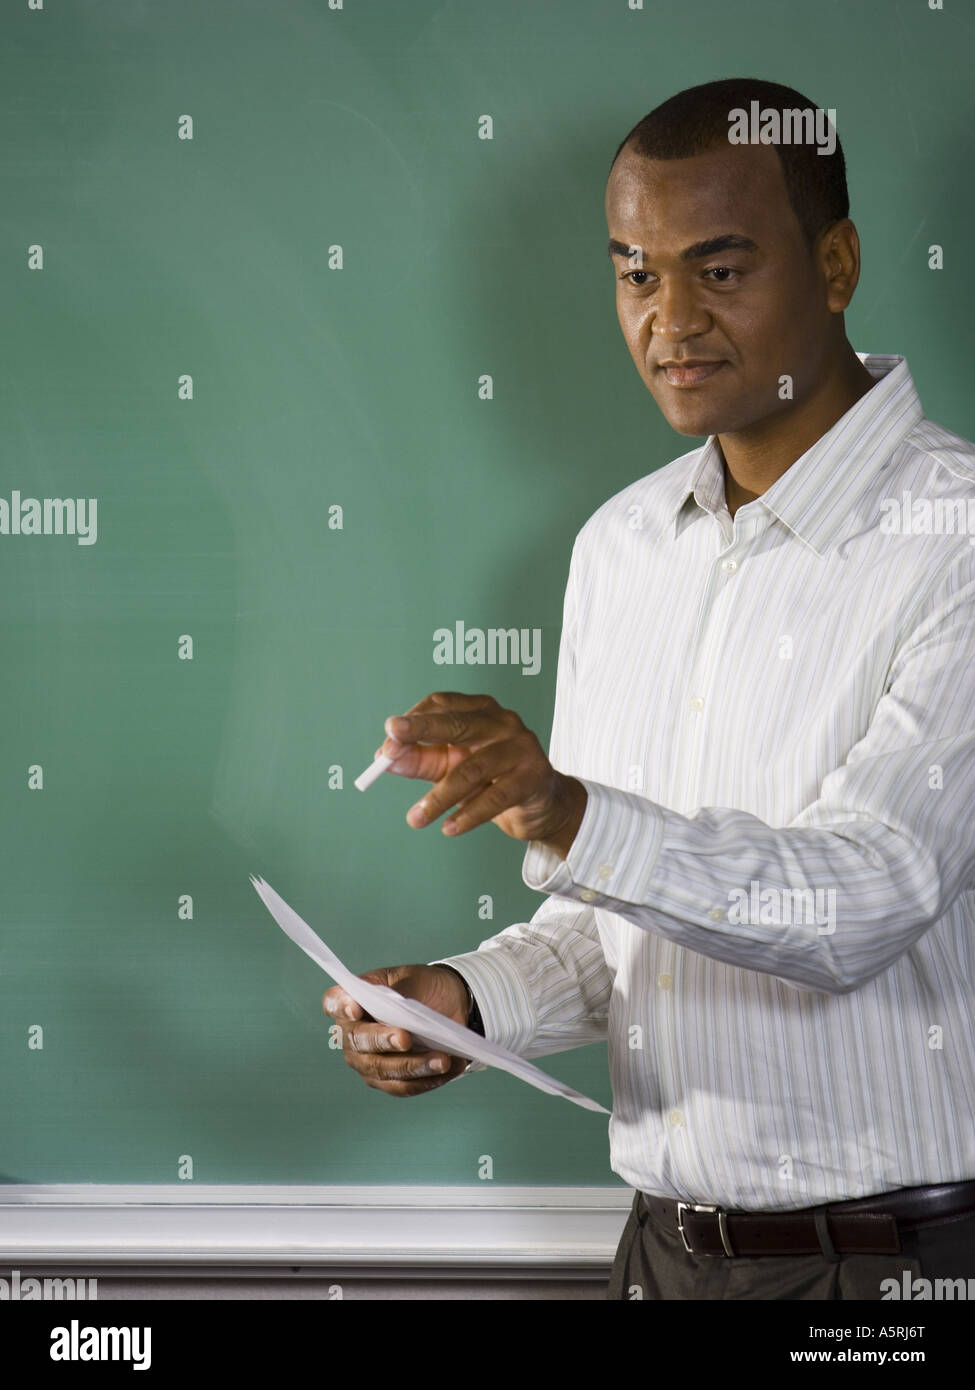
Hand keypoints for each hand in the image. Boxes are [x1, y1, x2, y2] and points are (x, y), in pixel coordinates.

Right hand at [322, 964, 471, 1097]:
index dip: (341, 1006)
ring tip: (442, 1060)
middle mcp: (351, 1035)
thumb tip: (397, 1003)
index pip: (334, 1002)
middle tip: (405, 1038)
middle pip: (358, 1042)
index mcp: (351, 1000)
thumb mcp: (412, 978)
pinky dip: (428, 1079)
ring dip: (414, 1066)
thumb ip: (399, 990)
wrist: (446, 1005)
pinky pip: (404, 1087)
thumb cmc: (421, 988)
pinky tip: (450, 1068)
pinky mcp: (388, 1081)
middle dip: (383, 1041)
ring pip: (383, 1070)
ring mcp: (367, 1062)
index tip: (356, 1008)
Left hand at [374, 691, 587, 856]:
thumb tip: (384, 758)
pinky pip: (495, 798)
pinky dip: (468, 815)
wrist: (540, 805)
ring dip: (439, 797)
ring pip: (472, 769)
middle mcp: (503, 721)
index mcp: (480, 710)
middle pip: (457, 724)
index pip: (442, 705)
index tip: (389, 738)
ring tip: (415, 818)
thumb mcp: (451, 766)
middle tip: (389, 749)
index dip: (414, 721)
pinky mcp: (532, 777)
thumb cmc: (492, 778)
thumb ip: (421, 760)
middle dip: (420, 734)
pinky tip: (449, 828)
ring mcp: (521, 747)